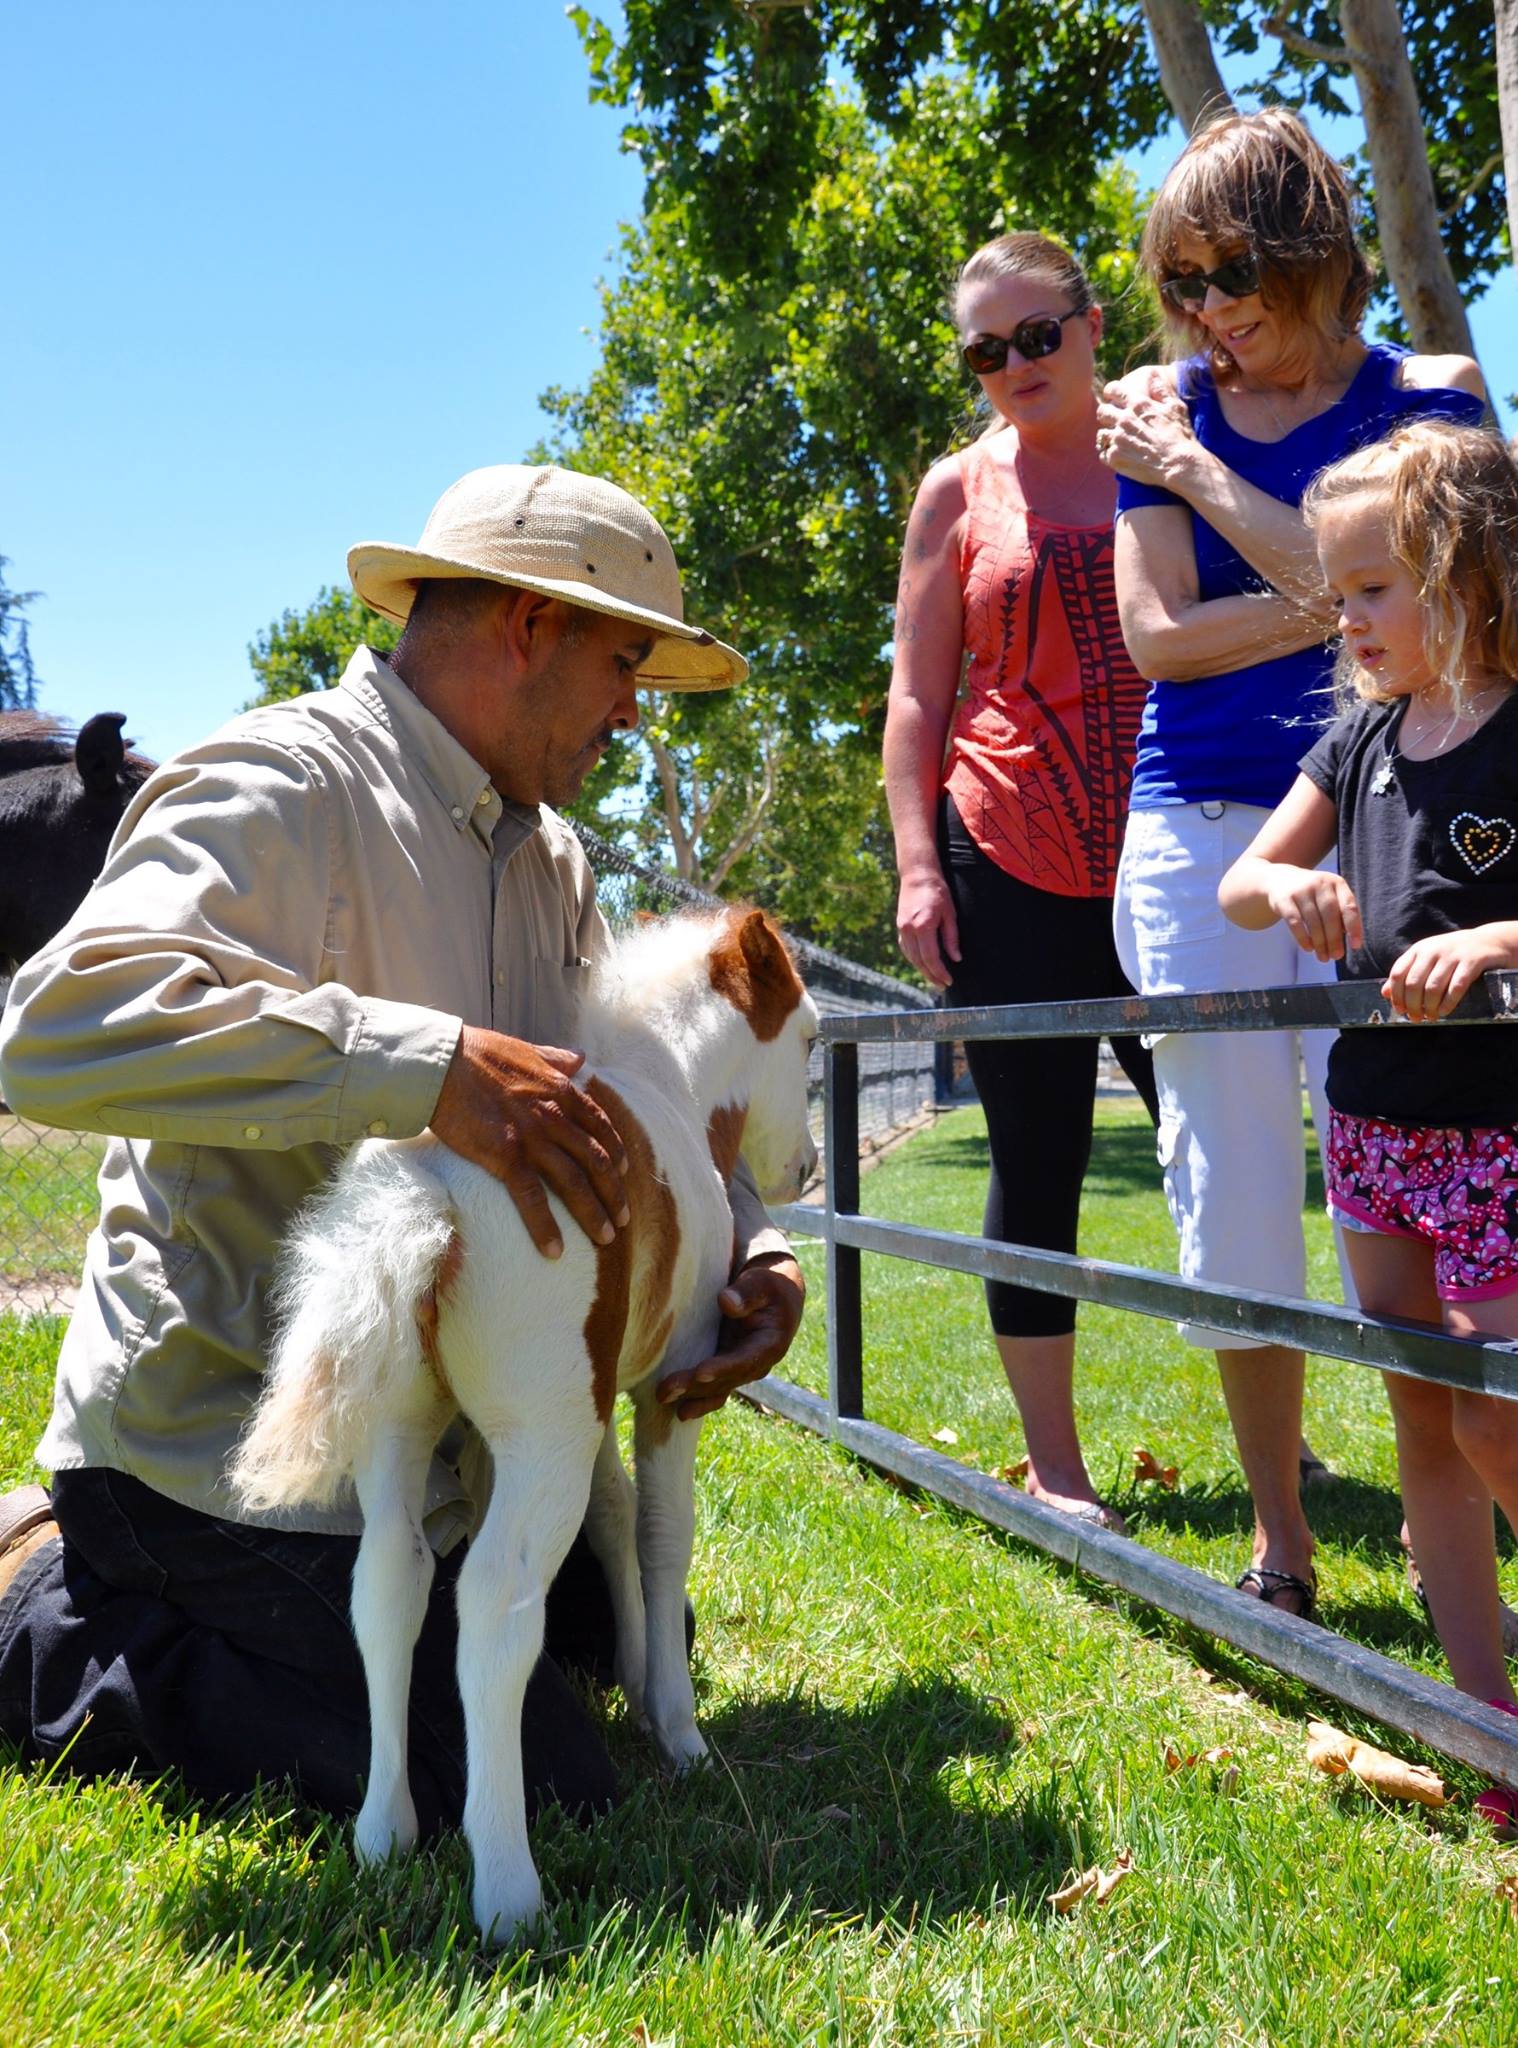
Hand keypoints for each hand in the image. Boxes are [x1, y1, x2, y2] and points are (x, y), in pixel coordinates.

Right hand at [429, 1025, 628, 1257]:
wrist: (441, 1063)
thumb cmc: (477, 1054)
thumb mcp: (526, 1050)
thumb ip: (556, 1058)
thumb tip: (580, 1057)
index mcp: (562, 1090)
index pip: (601, 1127)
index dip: (616, 1153)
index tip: (623, 1174)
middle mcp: (555, 1115)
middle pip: (596, 1161)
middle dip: (614, 1193)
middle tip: (624, 1219)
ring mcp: (533, 1136)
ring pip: (574, 1182)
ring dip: (592, 1215)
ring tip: (604, 1240)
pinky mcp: (505, 1154)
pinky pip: (532, 1198)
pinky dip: (546, 1227)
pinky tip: (555, 1251)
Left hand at [656, 1254, 805, 1420]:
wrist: (776, 1298)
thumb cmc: (768, 1286)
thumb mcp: (762, 1282)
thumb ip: (747, 1293)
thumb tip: (726, 1303)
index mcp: (770, 1345)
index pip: (744, 1359)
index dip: (723, 1367)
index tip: (701, 1373)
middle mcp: (757, 1364)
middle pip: (725, 1379)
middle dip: (695, 1386)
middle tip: (665, 1392)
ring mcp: (741, 1369)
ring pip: (717, 1388)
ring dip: (692, 1396)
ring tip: (664, 1401)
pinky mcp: (729, 1368)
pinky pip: (714, 1388)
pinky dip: (698, 1399)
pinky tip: (678, 1410)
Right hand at [896, 866, 960, 989]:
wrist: (917, 875)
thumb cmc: (938, 891)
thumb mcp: (950, 914)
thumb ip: (952, 938)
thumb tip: (956, 958)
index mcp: (923, 926)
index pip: (931, 957)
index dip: (940, 972)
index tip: (948, 980)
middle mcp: (909, 929)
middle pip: (919, 961)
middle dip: (931, 975)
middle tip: (942, 985)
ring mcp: (902, 928)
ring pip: (911, 957)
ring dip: (922, 969)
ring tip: (934, 978)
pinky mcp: (900, 926)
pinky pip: (906, 948)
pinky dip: (914, 958)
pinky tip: (923, 963)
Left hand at [1096, 372, 1193, 487]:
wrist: (1178, 464)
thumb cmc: (1180, 434)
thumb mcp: (1175, 406)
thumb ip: (1161, 389)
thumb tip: (1152, 374)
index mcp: (1137, 404)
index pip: (1113, 390)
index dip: (1111, 392)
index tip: (1113, 396)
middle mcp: (1124, 420)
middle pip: (1102, 411)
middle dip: (1107, 414)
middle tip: (1116, 420)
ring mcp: (1117, 440)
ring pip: (1101, 434)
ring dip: (1109, 435)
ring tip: (1119, 440)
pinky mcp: (1115, 458)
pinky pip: (1103, 453)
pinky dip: (1109, 454)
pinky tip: (1119, 454)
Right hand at [1265, 866, 1363, 962]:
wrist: (1281, 879)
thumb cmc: (1313, 894)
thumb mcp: (1329, 896)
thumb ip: (1340, 913)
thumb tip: (1349, 939)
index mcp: (1337, 883)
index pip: (1349, 906)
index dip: (1354, 927)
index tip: (1355, 946)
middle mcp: (1320, 883)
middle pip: (1330, 915)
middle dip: (1334, 939)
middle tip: (1336, 956)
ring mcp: (1301, 890)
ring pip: (1313, 921)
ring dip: (1319, 942)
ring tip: (1323, 957)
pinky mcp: (1284, 899)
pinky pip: (1295, 922)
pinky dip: (1303, 938)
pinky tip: (1308, 948)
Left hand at [1383, 926, 1515, 1022]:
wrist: (1490, 941)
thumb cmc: (1453, 955)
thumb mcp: (1427, 959)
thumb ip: (1406, 974)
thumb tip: (1385, 993)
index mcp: (1419, 949)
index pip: (1398, 973)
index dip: (1396, 995)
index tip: (1400, 1010)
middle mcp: (1433, 950)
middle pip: (1413, 983)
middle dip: (1412, 1005)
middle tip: (1416, 1018)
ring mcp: (1452, 955)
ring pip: (1433, 987)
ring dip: (1429, 1007)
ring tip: (1430, 1018)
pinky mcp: (1471, 962)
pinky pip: (1456, 987)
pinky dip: (1448, 1003)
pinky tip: (1444, 1012)